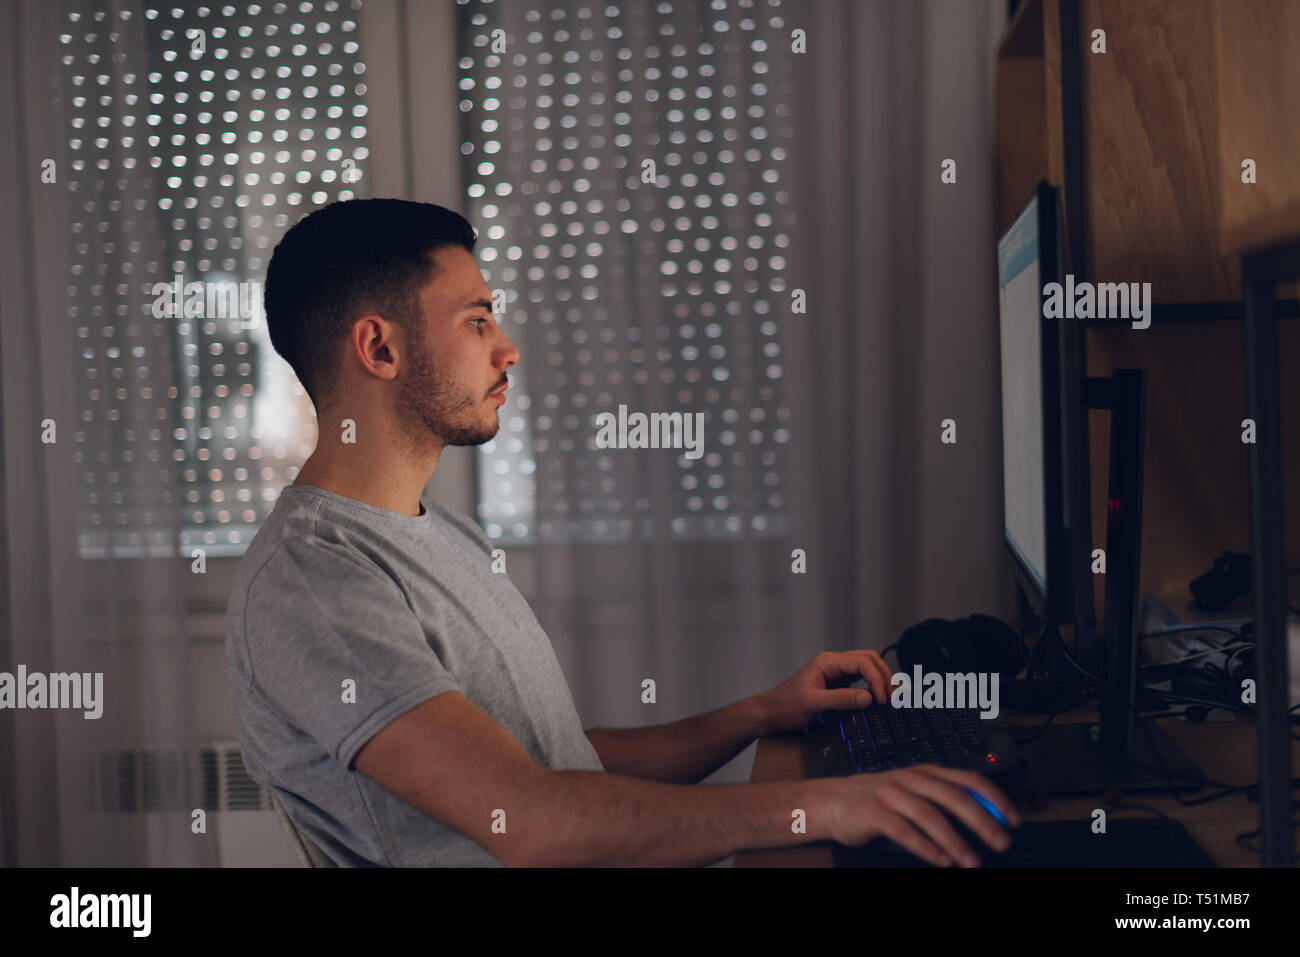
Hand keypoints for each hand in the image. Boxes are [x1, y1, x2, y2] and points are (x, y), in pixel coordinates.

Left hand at [755, 650, 892, 735]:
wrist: (771, 713)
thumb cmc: (786, 706)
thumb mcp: (813, 704)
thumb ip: (841, 699)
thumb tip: (868, 698)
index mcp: (827, 662)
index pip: (862, 662)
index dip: (876, 679)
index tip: (881, 700)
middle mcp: (833, 663)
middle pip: (869, 659)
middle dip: (884, 675)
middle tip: (893, 697)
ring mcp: (836, 672)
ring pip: (867, 667)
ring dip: (880, 679)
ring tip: (890, 697)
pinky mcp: (837, 683)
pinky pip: (860, 679)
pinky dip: (872, 686)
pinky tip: (877, 699)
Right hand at [823, 765, 1020, 867]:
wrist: (834, 801)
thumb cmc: (879, 799)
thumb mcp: (915, 792)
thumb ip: (945, 801)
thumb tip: (985, 819)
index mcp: (927, 772)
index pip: (969, 779)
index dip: (995, 798)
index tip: (1014, 819)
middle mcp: (911, 779)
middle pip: (953, 797)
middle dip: (982, 821)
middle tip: (1001, 842)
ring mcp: (891, 794)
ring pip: (930, 815)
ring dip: (955, 840)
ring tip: (972, 860)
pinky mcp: (873, 812)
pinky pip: (904, 830)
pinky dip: (926, 847)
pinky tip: (941, 860)